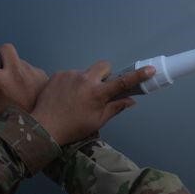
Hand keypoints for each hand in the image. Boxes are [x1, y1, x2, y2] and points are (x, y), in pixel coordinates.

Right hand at [0, 41, 49, 119]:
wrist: (40, 128)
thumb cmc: (10, 119)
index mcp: (1, 84)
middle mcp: (17, 75)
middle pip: (6, 49)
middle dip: (0, 52)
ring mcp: (31, 74)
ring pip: (18, 61)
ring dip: (14, 69)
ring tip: (16, 89)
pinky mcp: (42, 75)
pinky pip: (30, 70)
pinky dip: (26, 77)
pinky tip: (27, 92)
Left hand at [30, 61, 149, 145]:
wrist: (44, 126)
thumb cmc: (73, 128)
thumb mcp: (97, 121)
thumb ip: (115, 107)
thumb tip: (130, 101)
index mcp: (97, 93)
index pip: (122, 82)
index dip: (138, 75)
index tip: (150, 69)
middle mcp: (85, 80)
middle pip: (104, 66)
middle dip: (106, 74)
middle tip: (100, 89)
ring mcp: (70, 75)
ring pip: (86, 72)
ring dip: (87, 81)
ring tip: (77, 98)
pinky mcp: (58, 74)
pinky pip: (71, 75)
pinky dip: (72, 83)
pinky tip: (66, 97)